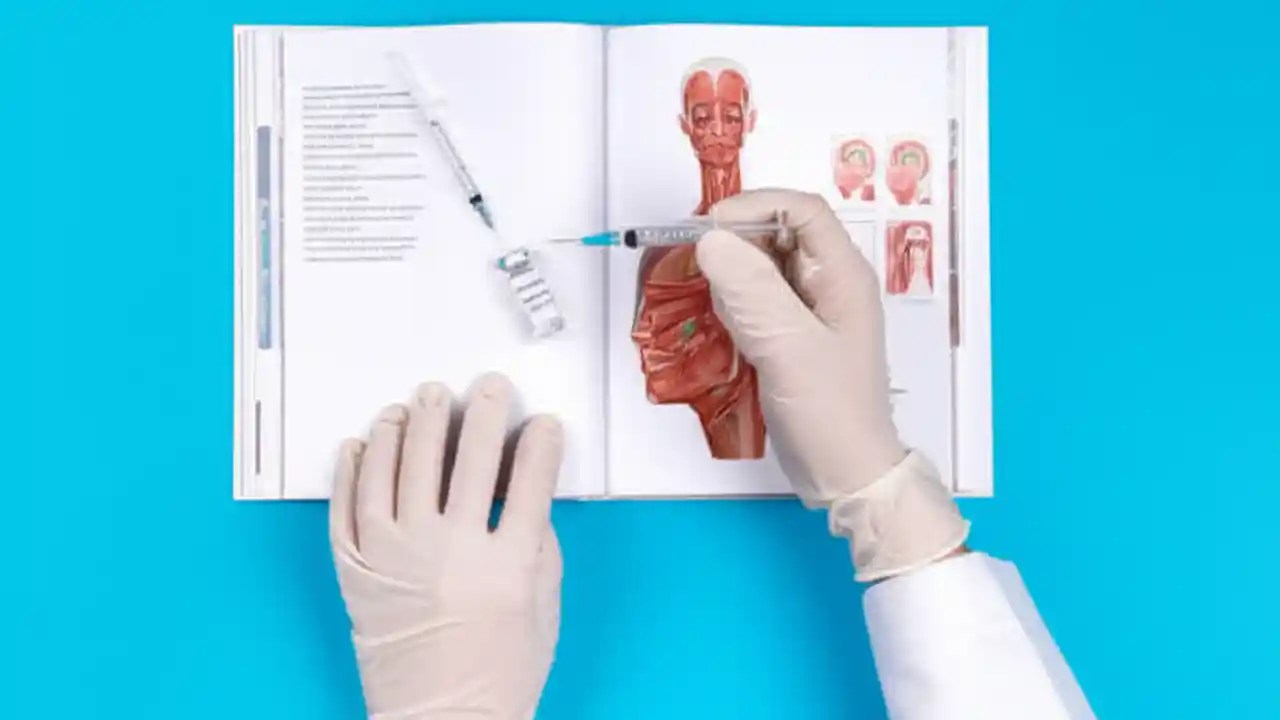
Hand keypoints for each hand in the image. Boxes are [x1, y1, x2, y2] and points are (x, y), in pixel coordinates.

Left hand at [330, 373, 562, 718]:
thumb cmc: (497, 675)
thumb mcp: (542, 609)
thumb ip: (538, 548)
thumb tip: (528, 493)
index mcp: (506, 565)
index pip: (530, 481)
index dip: (540, 444)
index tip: (542, 424)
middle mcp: (449, 551)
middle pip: (468, 459)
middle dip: (483, 412)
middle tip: (487, 388)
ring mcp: (397, 556)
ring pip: (400, 467)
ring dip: (413, 425)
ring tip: (420, 401)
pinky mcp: (356, 570)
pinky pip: (349, 504)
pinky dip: (354, 467)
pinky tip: (362, 442)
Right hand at [699, 189, 967, 580]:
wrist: (846, 474)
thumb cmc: (831, 414)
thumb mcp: (789, 347)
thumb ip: (751, 290)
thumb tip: (712, 240)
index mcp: (844, 275)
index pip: (801, 211)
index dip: (755, 207)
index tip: (711, 227)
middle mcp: (830, 284)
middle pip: (777, 235)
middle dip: (736, 243)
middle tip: (701, 267)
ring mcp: (811, 311)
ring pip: (762, 268)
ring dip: (733, 279)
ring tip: (726, 313)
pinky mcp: (791, 336)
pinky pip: (757, 301)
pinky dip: (735, 305)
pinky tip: (731, 331)